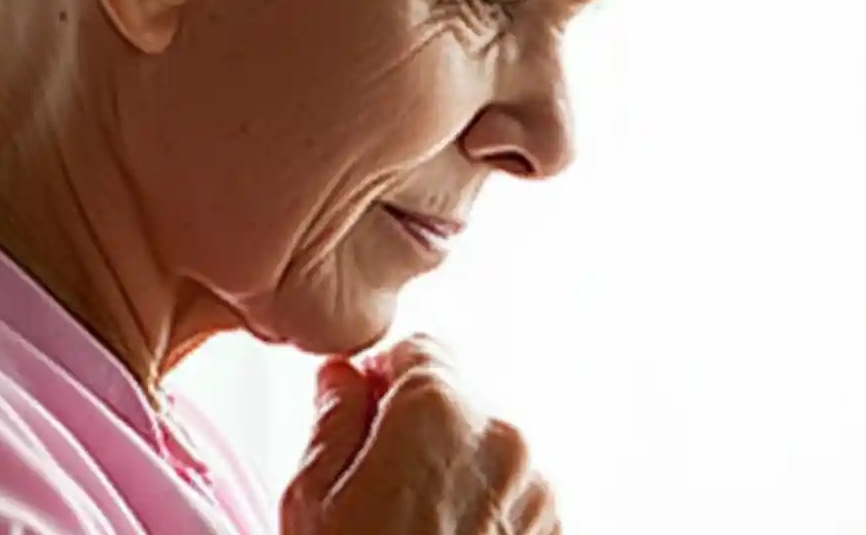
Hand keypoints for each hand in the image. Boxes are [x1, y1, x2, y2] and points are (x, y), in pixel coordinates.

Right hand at [281, 336, 559, 533]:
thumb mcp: (312, 499)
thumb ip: (335, 418)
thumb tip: (343, 379)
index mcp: (441, 412)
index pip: (423, 349)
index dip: (384, 378)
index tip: (363, 412)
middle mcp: (505, 438)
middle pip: (460, 399)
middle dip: (420, 426)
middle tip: (377, 483)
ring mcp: (539, 489)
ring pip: (490, 448)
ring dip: (456, 467)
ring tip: (411, 526)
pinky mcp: (553, 531)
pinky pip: (514, 494)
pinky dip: (485, 507)